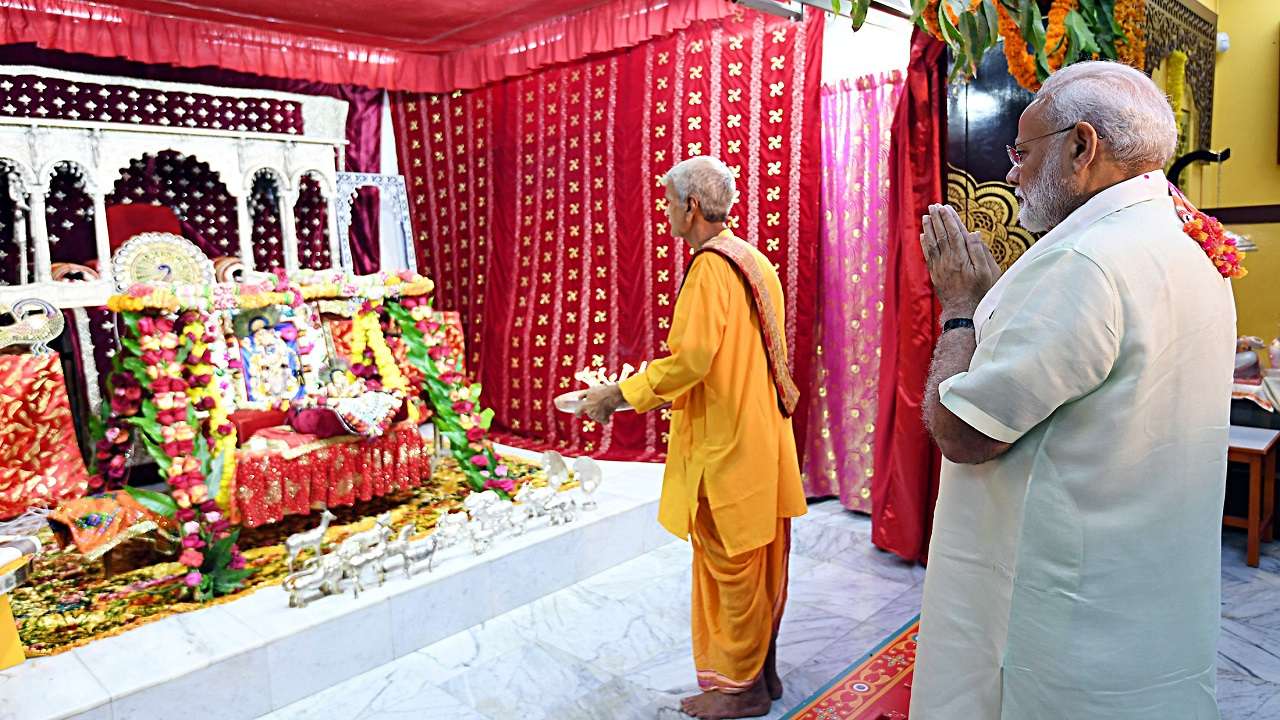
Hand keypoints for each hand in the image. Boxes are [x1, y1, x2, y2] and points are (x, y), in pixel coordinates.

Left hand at [575, 384, 623, 424]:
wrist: (614, 395)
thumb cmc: (602, 391)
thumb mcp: (590, 390)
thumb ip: (583, 395)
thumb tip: (579, 399)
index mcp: (585, 405)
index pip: (578, 412)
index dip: (578, 414)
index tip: (579, 416)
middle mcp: (590, 412)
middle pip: (590, 414)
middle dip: (593, 410)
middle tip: (599, 404)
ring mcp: (597, 417)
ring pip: (597, 417)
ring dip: (600, 414)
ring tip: (605, 406)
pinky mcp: (604, 419)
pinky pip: (604, 421)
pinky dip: (606, 418)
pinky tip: (609, 413)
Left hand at [920, 203, 1000, 319]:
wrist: (963, 312)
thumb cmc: (980, 292)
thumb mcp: (987, 272)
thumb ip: (979, 251)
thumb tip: (973, 232)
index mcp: (962, 257)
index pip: (954, 232)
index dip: (949, 219)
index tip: (945, 207)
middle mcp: (948, 259)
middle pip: (941, 235)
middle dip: (937, 219)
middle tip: (934, 206)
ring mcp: (940, 267)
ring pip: (933, 243)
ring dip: (929, 228)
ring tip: (927, 216)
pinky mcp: (935, 274)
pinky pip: (928, 255)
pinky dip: (924, 244)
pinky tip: (923, 235)